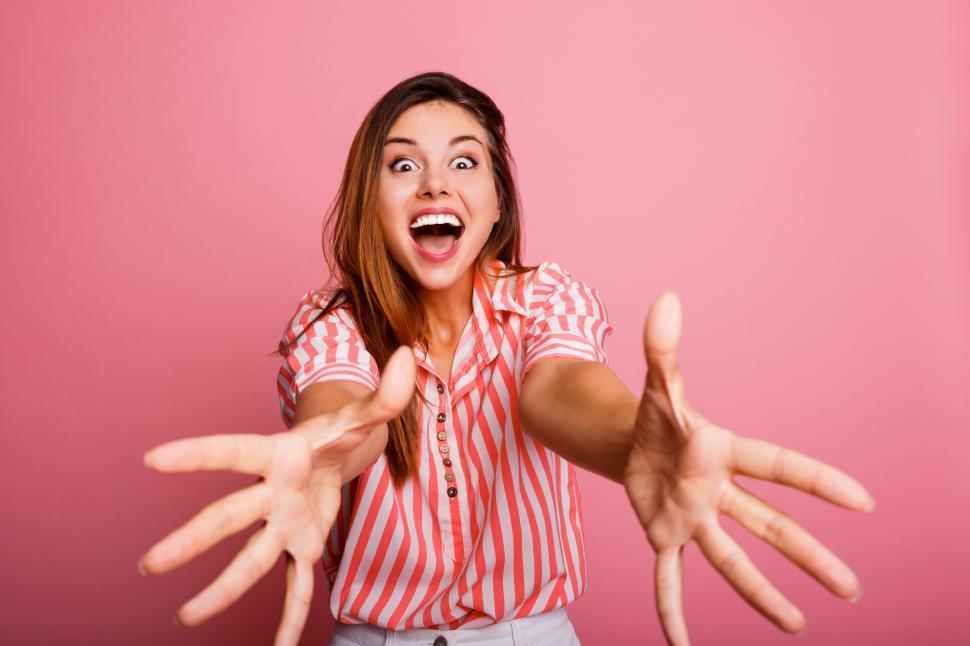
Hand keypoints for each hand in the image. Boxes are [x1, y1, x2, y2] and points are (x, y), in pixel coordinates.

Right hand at [139, 345, 415, 645]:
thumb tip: (410, 355)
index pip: (234, 451)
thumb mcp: (365, 413)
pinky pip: (295, 587)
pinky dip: (290, 618)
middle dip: (191, 541)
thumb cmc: (340, 431)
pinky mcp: (302, 547)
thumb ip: (388, 391)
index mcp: (279, 455)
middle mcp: (271, 494)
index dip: (197, 455)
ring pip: (250, 560)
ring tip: (185, 618)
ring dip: (220, 590)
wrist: (333, 457)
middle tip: (150, 564)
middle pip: (228, 518)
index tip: (152, 459)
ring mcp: (282, 525)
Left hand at [622, 292, 874, 644]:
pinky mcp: (663, 534)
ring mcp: (693, 517)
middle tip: (850, 588)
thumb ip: (663, 346)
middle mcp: (717, 492)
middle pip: (769, 526)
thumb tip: (665, 298)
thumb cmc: (659, 414)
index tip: (864, 501)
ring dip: (760, 594)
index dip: (817, 481)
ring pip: (730, 560)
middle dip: (808, 557)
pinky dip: (672, 611)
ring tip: (796, 627)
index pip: (777, 466)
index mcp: (724, 452)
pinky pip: (669, 579)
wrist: (634, 441)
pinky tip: (682, 645)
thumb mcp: (659, 381)